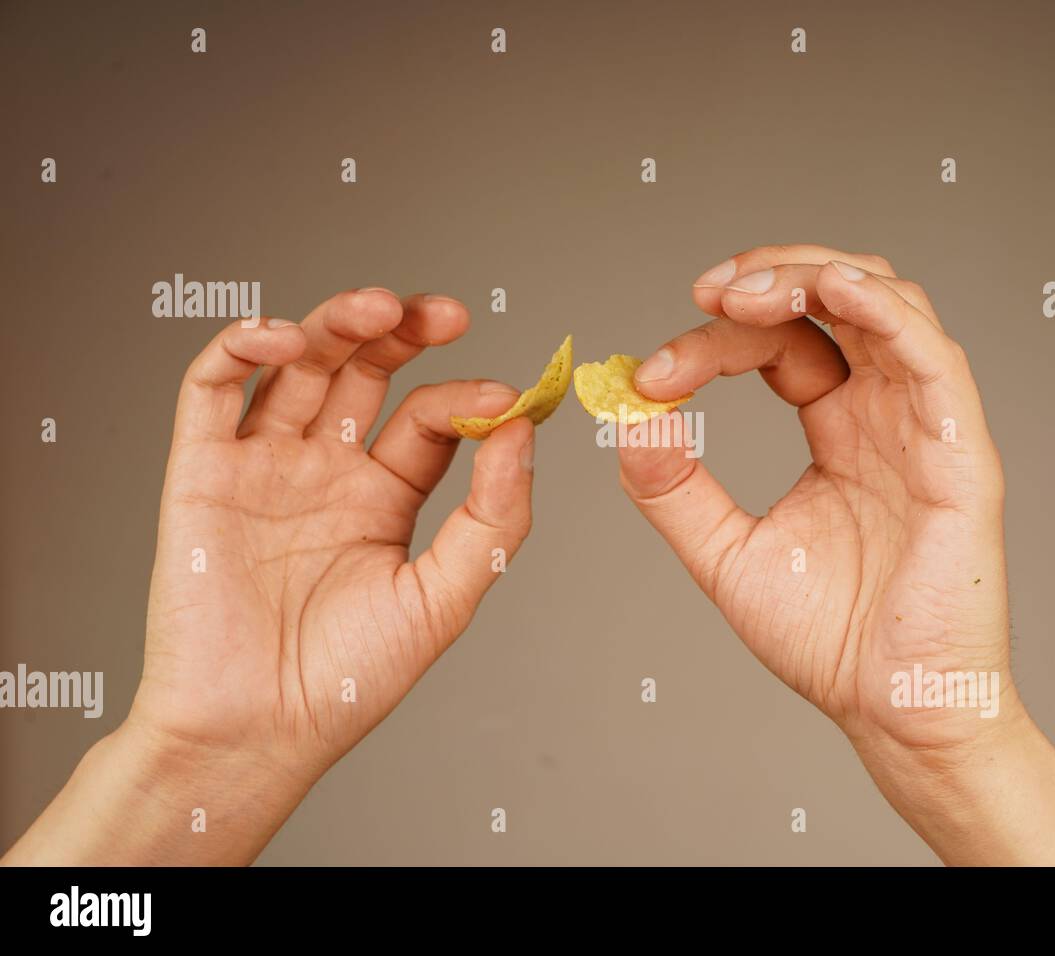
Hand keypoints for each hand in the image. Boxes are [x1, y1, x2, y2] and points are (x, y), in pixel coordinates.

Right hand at [5, 289, 533, 864]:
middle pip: (364, 371)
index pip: (427, 418)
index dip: (465, 397)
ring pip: (299, 364)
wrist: (257, 733)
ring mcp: (265, 465)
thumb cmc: (349, 679)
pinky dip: (243, 348)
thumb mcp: (445, 598)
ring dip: (337, 322)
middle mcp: (325, 471)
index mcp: (384, 498)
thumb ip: (492, 515)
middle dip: (405, 331)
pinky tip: (287, 337)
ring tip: (381, 308)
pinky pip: (213, 390)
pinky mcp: (203, 470)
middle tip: (446, 314)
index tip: (505, 396)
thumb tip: (522, 429)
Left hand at [621, 245, 1007, 753]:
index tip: (649, 374)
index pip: (781, 347)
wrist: (893, 710)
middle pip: (837, 302)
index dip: (716, 340)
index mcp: (841, 429)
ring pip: (888, 304)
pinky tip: (830, 290)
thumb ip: (674, 488)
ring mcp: (927, 426)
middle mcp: (886, 414)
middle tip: (705, 292)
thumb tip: (626, 419)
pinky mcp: (961, 452)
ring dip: (816, 277)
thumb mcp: (727, 553)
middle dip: (770, 278)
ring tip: (746, 293)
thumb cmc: (832, 639)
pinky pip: (932, 356)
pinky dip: (882, 309)